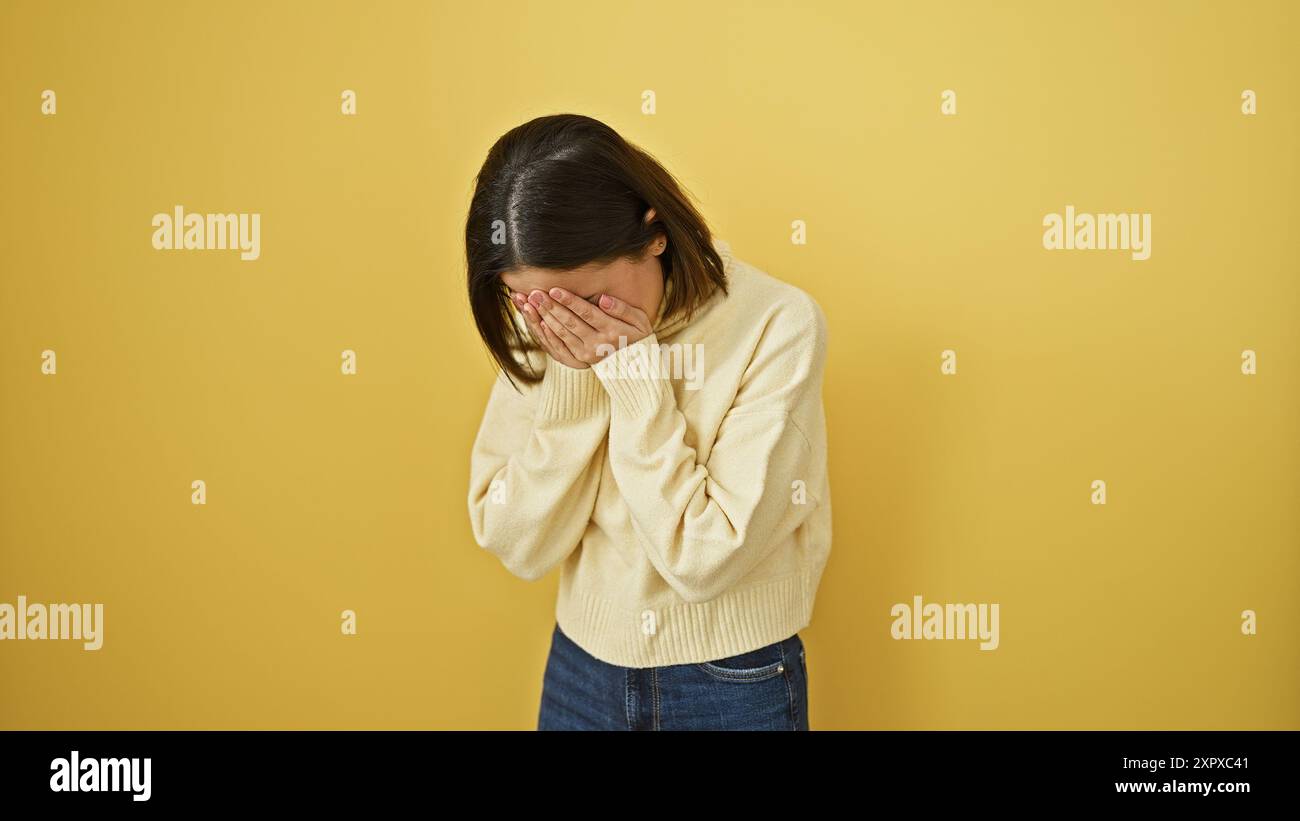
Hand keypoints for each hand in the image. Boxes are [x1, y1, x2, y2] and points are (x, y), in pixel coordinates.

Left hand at [514, 288, 652, 366]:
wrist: (637, 368)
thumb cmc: (638, 337)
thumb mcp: (639, 321)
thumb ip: (622, 308)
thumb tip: (603, 299)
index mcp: (612, 330)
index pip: (587, 313)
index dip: (570, 301)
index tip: (555, 290)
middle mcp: (598, 343)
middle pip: (570, 322)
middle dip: (551, 307)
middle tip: (535, 293)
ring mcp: (587, 353)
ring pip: (562, 333)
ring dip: (545, 317)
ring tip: (531, 303)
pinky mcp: (579, 359)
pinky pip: (560, 345)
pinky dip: (548, 334)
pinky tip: (539, 321)